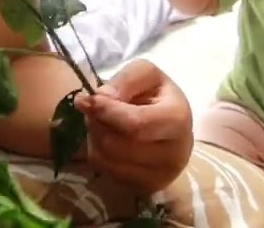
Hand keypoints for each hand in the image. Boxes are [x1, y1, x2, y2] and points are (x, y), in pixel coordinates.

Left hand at [74, 59, 193, 192]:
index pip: (135, 124)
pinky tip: (108, 141)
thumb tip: (100, 98)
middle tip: (95, 109)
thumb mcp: (146, 74)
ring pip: (107, 160)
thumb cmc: (158, 96)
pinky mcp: (147, 188)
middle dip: (96, 123)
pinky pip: (106, 172)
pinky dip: (99, 154)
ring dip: (95, 138)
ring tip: (103, 123)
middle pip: (115, 144)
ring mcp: (161, 176)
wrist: (173, 126)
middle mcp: (174, 154)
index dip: (105, 112)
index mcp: (177, 119)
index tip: (86, 100)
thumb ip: (125, 80)